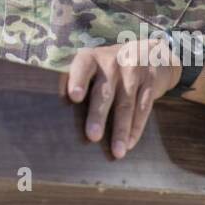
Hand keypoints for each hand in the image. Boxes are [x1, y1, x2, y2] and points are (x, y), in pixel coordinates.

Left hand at [64, 38, 181, 159]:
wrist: (147, 54)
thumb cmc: (106, 67)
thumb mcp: (92, 64)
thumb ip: (77, 81)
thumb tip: (55, 114)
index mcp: (91, 58)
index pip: (82, 67)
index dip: (78, 80)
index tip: (74, 97)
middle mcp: (112, 62)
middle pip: (104, 92)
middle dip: (98, 115)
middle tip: (92, 136)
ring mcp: (132, 72)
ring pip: (126, 105)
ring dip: (121, 130)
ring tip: (117, 151)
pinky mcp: (149, 83)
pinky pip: (143, 108)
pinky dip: (136, 128)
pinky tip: (130, 144)